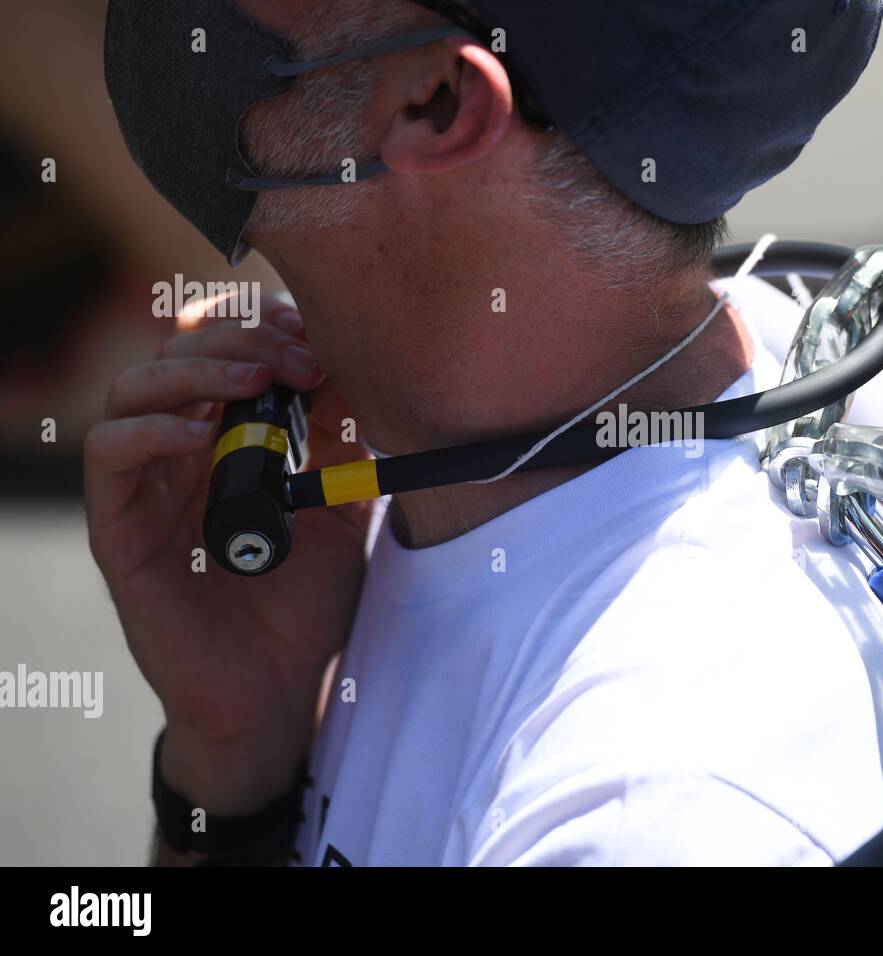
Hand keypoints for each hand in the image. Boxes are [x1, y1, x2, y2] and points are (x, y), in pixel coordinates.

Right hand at [85, 295, 371, 811]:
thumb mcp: (341, 502)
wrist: (282, 687)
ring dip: (194, 370)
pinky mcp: (118, 529)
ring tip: (255, 383)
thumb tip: (353, 362)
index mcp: (229, 434)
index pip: (221, 344)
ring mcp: (145, 486)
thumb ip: (342, 438)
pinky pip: (108, 456)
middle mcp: (179, 449)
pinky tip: (199, 433)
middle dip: (241, 340)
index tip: (315, 335)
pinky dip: (148, 429)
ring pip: (133, 388)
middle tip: (298, 358)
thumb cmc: (307, 597)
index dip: (261, 324)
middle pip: (179, 351)